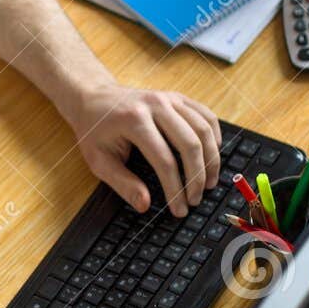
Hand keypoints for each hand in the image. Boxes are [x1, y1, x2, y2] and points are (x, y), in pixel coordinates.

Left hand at [64, 80, 221, 217]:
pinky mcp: (178, 98)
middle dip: (197, 177)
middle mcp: (155, 105)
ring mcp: (169, 98)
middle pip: (190, 144)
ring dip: (211, 160)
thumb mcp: (99, 160)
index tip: (179, 209)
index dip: (175, 189)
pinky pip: (206, 116)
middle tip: (195, 200)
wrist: (94, 98)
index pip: (164, 160)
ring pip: (203, 129)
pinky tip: (212, 156)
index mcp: (133, 120)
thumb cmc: (95, 130)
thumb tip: (144, 205)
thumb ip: (122, 183)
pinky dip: (214, 137)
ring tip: (209, 183)